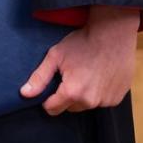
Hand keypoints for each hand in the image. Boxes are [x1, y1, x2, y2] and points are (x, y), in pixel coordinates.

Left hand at [21, 5, 138, 114]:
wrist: (114, 32)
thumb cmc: (83, 41)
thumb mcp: (56, 55)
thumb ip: (39, 77)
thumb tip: (24, 94)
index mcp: (72, 92)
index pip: (52, 109)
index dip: (50, 97)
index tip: (56, 82)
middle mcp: (90, 101)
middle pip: (70, 108)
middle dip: (69, 95)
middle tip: (74, 74)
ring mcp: (106, 100)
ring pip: (87, 104)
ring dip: (86, 94)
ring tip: (89, 73)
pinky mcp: (117, 97)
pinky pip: (103, 100)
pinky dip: (101, 91)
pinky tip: (101, 75)